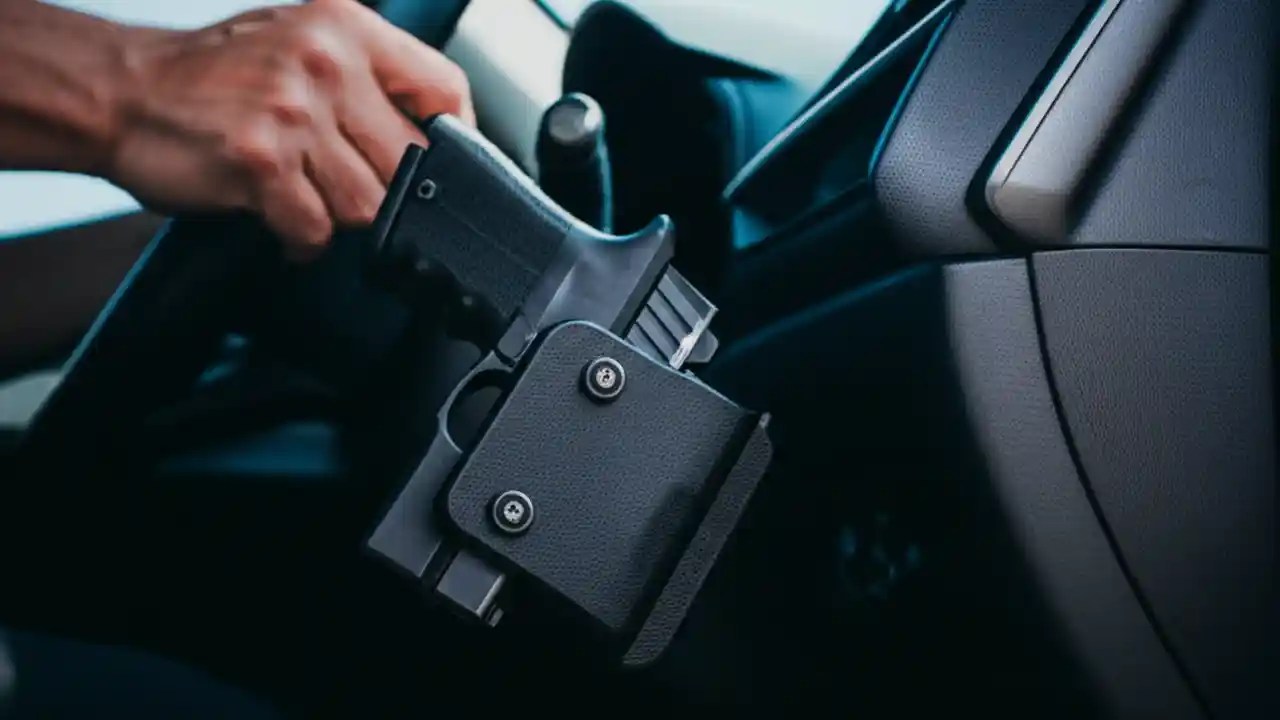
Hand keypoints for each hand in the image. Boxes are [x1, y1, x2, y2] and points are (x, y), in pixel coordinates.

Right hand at [108, 0, 473, 260]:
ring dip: (338, 217)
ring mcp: (294, 111)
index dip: (457, 138)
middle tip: (342, 185)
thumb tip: (433, 134)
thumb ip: (364, 77)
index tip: (444, 166)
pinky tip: (279, 220)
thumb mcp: (298, 42)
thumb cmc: (210, 75)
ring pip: (368, 203)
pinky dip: (301, 240)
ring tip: (304, 198)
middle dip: (382, 188)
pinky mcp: (262, 161)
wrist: (118, 90)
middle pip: (410, 161)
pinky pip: (317, 229)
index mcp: (345, 28)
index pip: (444, 88)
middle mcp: (325, 62)